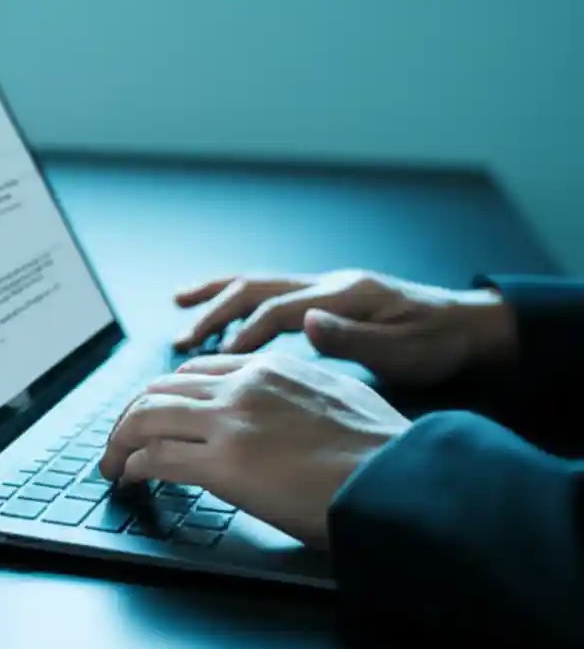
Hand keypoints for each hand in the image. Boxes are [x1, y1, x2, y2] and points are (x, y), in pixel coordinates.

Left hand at [100, 353, 408, 547]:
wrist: (400, 480)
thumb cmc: (382, 452)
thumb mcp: (339, 395)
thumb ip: (300, 391)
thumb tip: (289, 405)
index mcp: (272, 367)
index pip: (197, 370)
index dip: (167, 395)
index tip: (156, 415)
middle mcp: (244, 385)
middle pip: (160, 388)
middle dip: (131, 415)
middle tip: (119, 441)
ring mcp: (231, 422)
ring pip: (146, 416)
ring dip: (119, 441)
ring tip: (112, 463)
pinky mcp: (223, 463)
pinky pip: (156, 457)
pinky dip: (132, 467)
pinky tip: (129, 478)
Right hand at [171, 270, 516, 385]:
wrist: (468, 329)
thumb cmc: (439, 344)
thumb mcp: (405, 349)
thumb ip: (354, 337)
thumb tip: (308, 324)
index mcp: (344, 295)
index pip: (278, 311)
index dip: (242, 334)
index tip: (214, 363)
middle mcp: (327, 285)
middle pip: (255, 288)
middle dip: (213, 312)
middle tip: (180, 341)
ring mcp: (324, 289)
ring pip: (257, 286)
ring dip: (215, 302)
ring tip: (181, 321)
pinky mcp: (324, 300)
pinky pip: (269, 297)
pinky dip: (237, 305)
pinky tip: (220, 324)